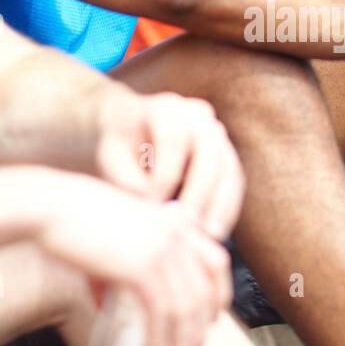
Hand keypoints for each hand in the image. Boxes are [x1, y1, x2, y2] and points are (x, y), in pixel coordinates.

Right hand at [37, 184, 231, 345]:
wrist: (52, 206)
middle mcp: (176, 234)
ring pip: (184, 308)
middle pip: (204, 292)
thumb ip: (119, 268)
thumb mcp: (112, 238)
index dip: (220, 294)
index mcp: (176, 222)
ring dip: (182, 345)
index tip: (213, 320)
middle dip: (200, 332)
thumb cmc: (73, 219)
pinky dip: (157, 340)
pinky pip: (159, 312)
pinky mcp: (140, 266)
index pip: (217, 261)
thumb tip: (106, 305)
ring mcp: (161, 249)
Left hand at [91, 88, 243, 239]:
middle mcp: (197, 115)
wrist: (130, 136)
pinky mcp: (225, 155)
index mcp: (165, 109)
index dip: (166, 173)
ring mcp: (216, 134)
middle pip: (210, 151)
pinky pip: (234, 182)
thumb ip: (128, 181)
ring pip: (228, 167)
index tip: (154, 203)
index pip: (174, 139)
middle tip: (189, 223)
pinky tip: (215, 233)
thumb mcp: (110, 160)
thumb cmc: (118, 149)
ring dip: (222, 204)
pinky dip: (227, 208)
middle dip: (201, 191)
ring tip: (210, 236)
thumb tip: (155, 206)